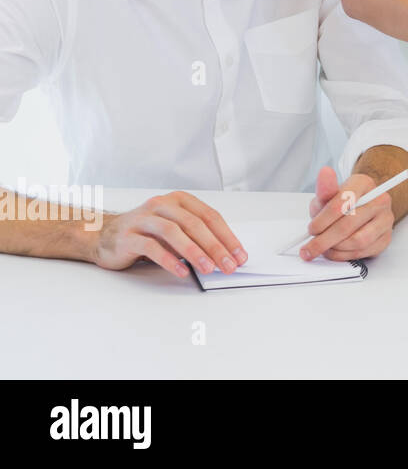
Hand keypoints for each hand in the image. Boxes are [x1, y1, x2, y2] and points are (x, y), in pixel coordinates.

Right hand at [91, 191, 245, 277]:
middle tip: (229, 265)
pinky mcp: (128, 235)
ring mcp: (143, 218)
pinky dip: (169, 260)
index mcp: (179, 200)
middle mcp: (162, 204)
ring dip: (195, 252)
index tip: (240, 256)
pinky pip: (152, 247)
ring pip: (174, 232)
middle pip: (195, 224)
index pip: (210, 216)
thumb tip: (226, 256)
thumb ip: (197, 237)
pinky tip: (182, 271)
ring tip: (209, 269)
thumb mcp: (175, 230)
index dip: (227, 237)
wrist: (103, 236)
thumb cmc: (147, 233)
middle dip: (216, 246)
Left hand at [299, 166, 393, 260]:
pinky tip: (335, 251)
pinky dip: (344, 255)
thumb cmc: (341, 203)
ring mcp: (386, 219)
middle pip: (348, 225)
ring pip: (357, 241)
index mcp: (364, 183)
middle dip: (324, 240)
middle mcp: (380, 200)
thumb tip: (324, 172)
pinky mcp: (386, 237)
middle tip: (310, 247)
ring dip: (335, 248)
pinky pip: (363, 252)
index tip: (311, 230)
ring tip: (324, 247)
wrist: (358, 210)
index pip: (342, 203)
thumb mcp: (328, 195)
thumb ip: (324, 188)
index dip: (322, 220)